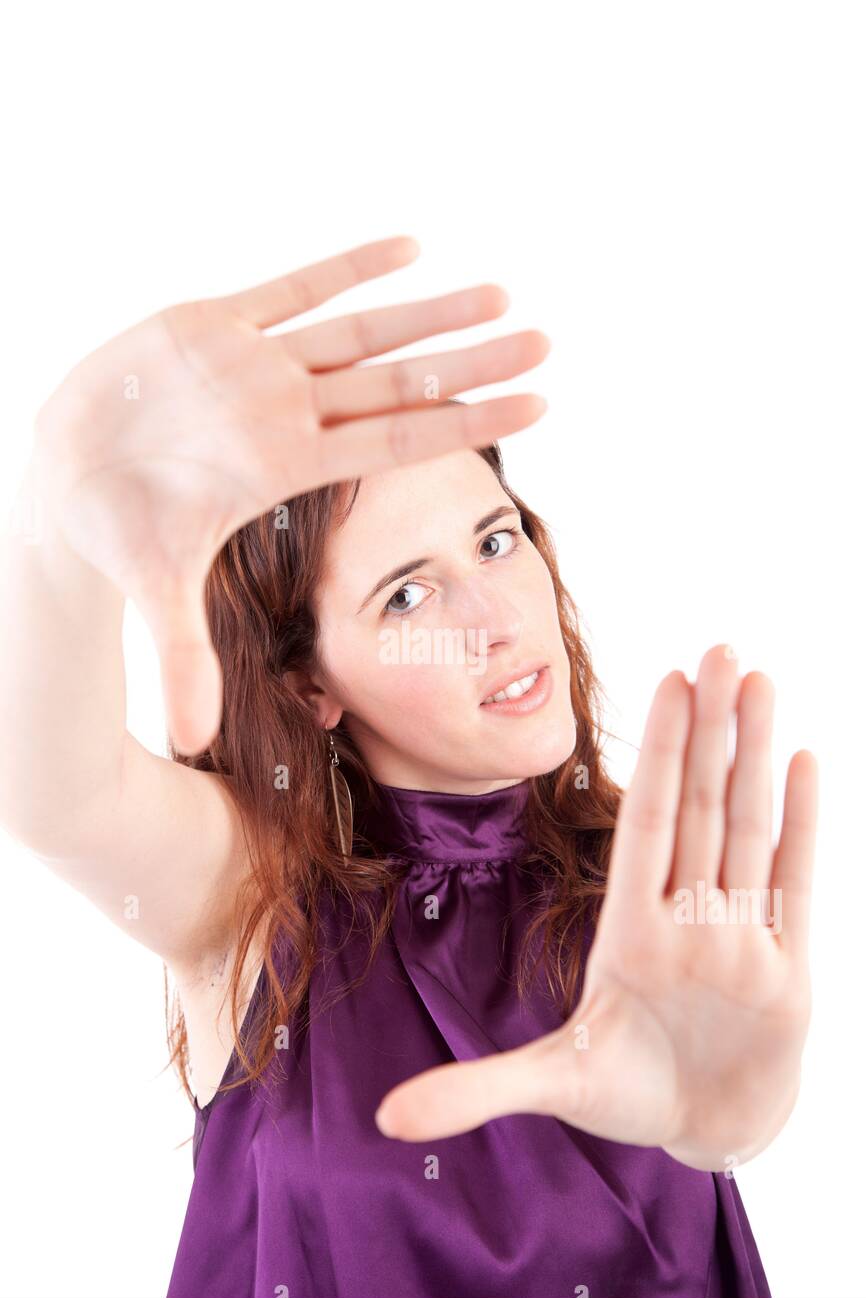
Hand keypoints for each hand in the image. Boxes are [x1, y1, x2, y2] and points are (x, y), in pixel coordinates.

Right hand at [32, 235, 549, 754]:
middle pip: (400, 381)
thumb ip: (183, 657)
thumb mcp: (153, 589)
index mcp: (287, 465)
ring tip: (499, 290)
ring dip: (427, 310)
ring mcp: (257, 367)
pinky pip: (294, 287)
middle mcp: (287, 413)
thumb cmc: (115, 534)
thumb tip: (192, 741)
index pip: (398, 439)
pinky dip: (348, 266)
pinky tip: (409, 246)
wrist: (65, 481)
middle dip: (473, 357)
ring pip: (361, 330)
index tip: (538, 403)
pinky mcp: (213, 323)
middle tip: (546, 336)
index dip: (468, 420)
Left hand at [374, 644, 817, 1171]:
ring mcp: (740, 940)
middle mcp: (687, 920)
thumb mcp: (551, 1086)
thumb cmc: (626, 1095)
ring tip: (759, 681)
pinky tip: (802, 760)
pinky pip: (797, 884)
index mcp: (630, 932)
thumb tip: (388, 1122)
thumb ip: (474, 1092)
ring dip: (755, 755)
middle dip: (710, 728)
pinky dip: (803, 825)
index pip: (648, 823)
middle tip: (719, 649)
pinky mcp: (789, 973)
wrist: (701, 1132)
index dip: (659, 754)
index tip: (664, 682)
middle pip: (702, 806)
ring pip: (750, 829)